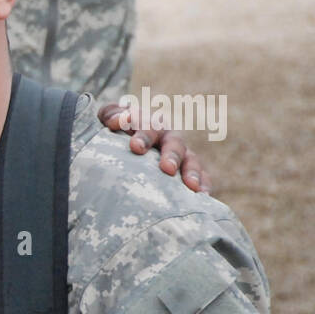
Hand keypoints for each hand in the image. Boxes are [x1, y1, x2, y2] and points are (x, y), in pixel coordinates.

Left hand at [98, 101, 212, 193]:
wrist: (126, 138)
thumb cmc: (117, 130)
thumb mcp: (110, 118)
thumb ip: (112, 116)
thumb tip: (116, 121)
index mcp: (150, 123)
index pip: (149, 126)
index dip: (143, 136)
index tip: (135, 147)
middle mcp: (169, 137)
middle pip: (174, 144)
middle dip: (171, 155)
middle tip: (167, 168)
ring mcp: (181, 154)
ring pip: (191, 160)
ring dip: (192, 172)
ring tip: (191, 186)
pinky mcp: (187, 170)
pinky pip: (201, 176)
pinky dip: (203, 185)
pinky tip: (202, 197)